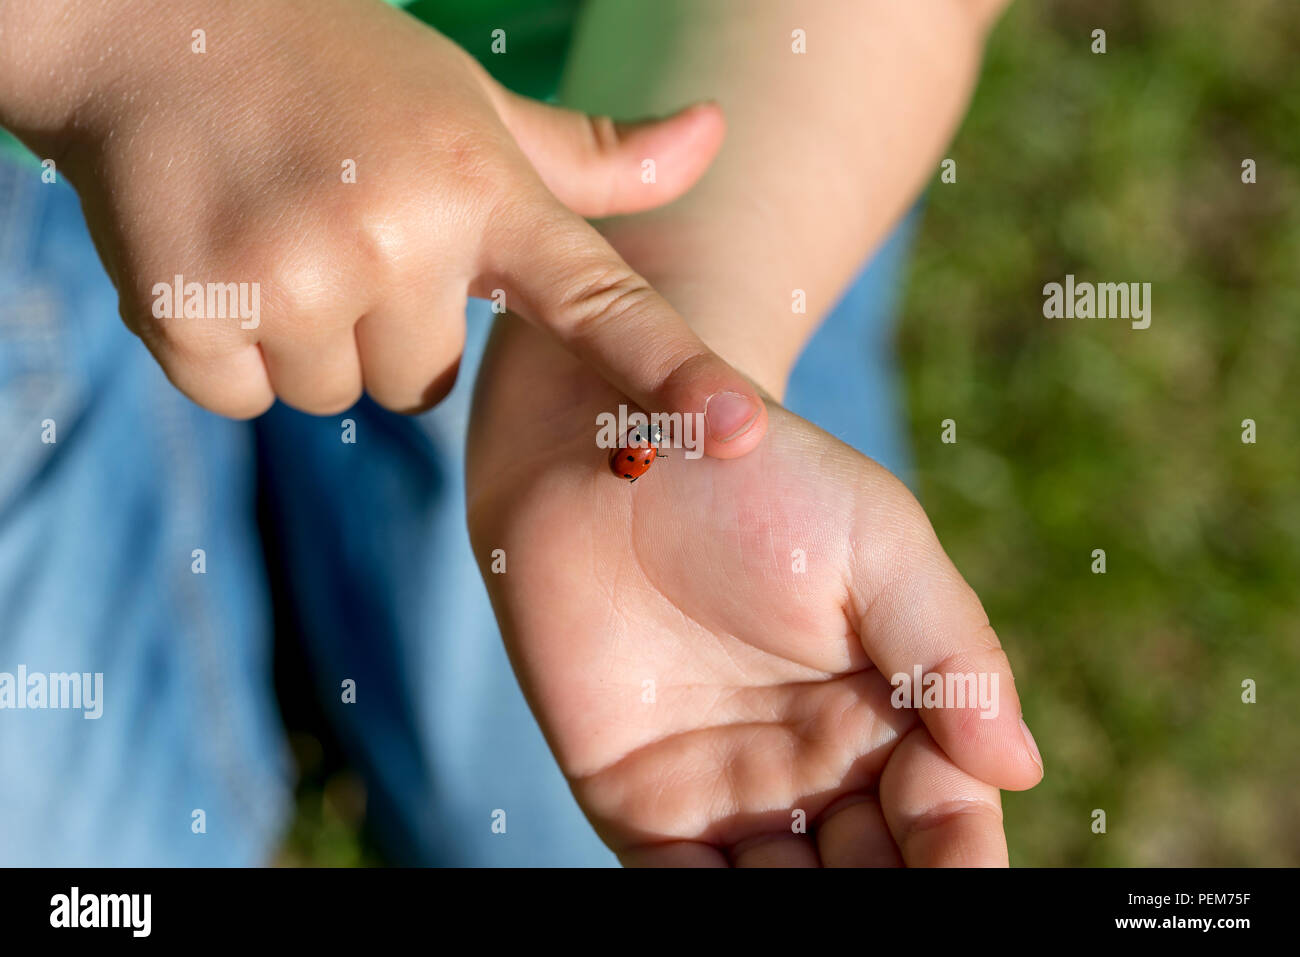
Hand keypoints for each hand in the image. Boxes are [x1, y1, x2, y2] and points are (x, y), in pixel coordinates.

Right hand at [0, 0, 764, 451]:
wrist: (151, 24)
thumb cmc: (340, 77)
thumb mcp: (474, 108)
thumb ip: (593, 157)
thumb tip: (713, 137)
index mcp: (482, 189)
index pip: (600, 300)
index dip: (674, 373)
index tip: (742, 429)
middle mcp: (399, 234)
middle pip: (425, 383)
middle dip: (389, 324)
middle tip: (345, 225)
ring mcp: (293, 273)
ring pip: (338, 394)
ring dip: (311, 339)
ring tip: (279, 232)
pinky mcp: (193, 311)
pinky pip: (246, 399)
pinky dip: (229, 349)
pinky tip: (218, 257)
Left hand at [467, 317, 1042, 865]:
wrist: (602, 447)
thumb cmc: (756, 476)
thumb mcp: (878, 543)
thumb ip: (950, 653)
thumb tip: (1019, 770)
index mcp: (890, 712)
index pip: (945, 819)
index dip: (960, 858)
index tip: (966, 880)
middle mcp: (816, 768)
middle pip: (875, 874)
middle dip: (893, 899)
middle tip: (893, 912)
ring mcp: (729, 793)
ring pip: (787, 897)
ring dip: (807, 921)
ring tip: (822, 928)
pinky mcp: (639, 806)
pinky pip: (681, 891)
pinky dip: (709, 919)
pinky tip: (741, 922)